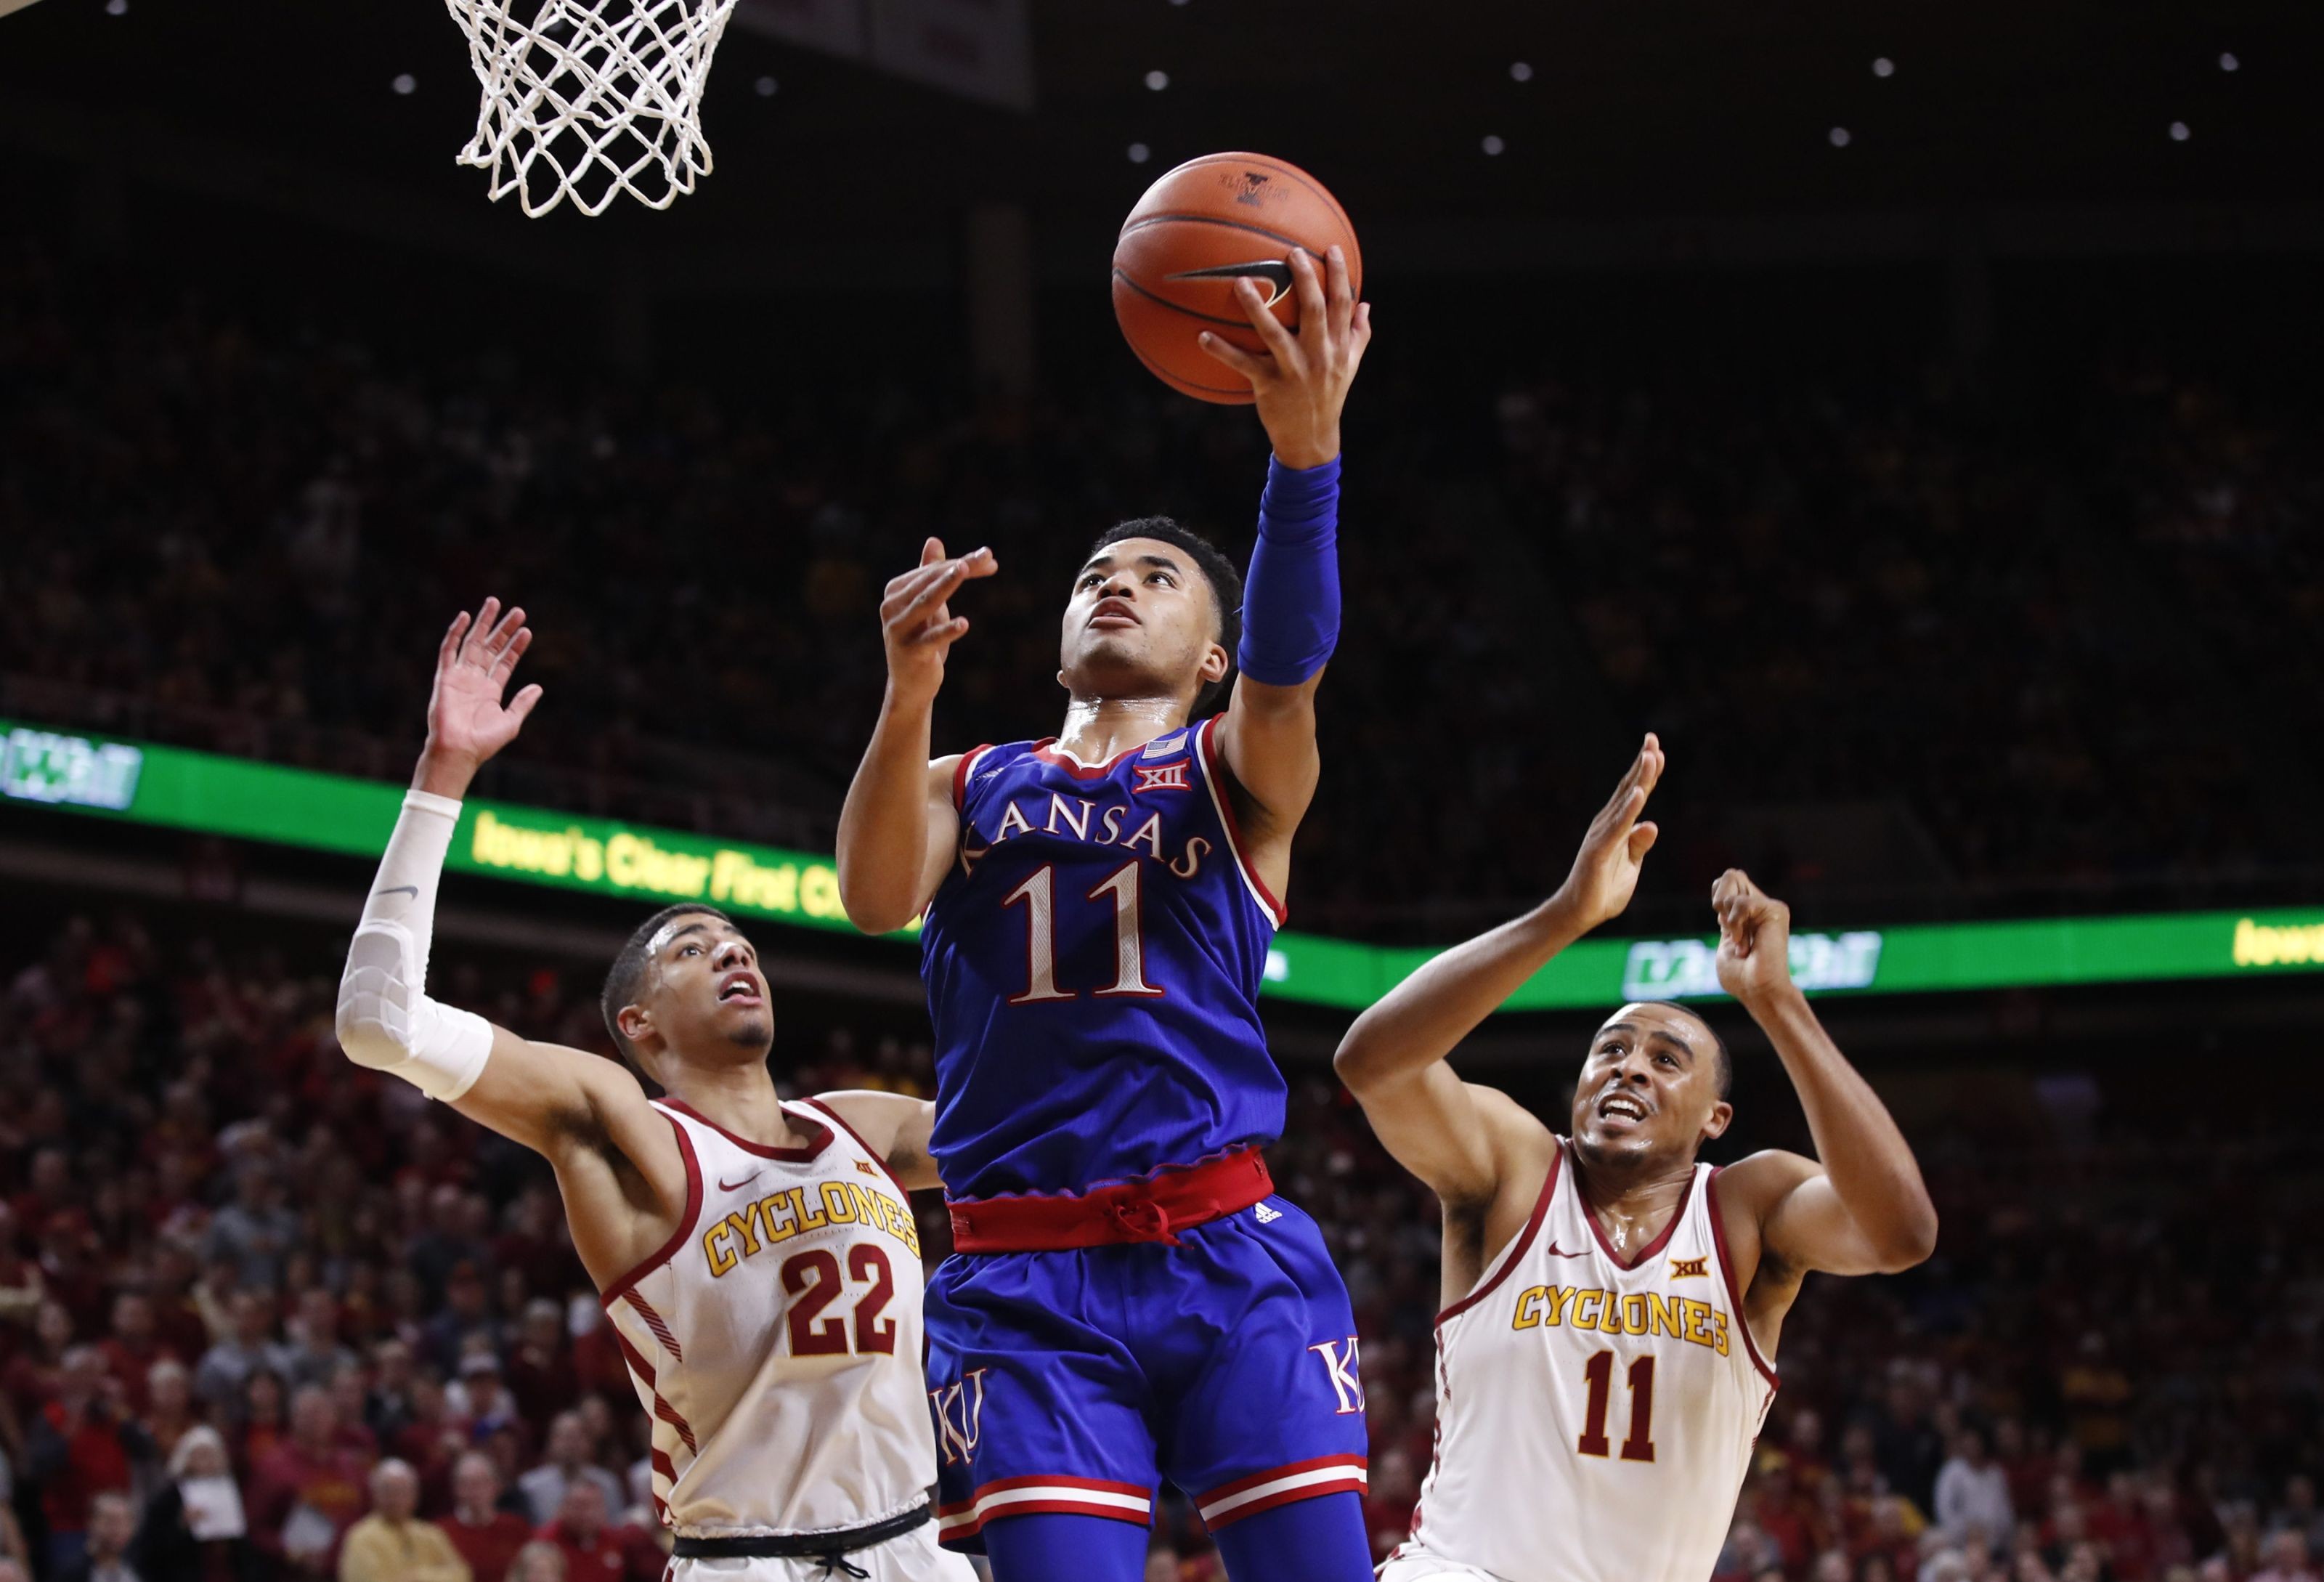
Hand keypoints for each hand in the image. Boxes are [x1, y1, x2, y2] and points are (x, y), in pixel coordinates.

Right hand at [416, 597, 541, 796]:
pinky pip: (448, 650)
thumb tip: (538, 687)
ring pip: (472, 643)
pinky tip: (464, 617)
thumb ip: (523, 703)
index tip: (527, 631)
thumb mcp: (511, 721)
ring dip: (483, 624)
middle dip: (503, 629)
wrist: (459, 751)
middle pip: (491, 647)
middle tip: (518, 611)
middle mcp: (475, 680)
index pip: (505, 661)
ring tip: (494, 603)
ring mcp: (460, 677)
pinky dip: (454, 633)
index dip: (515, 646)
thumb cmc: (483, 742)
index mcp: (491, 691)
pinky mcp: (445, 677)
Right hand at [879, 538, 997, 707]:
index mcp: (896, 591)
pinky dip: (947, 631)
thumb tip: (933, 540)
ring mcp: (898, 629)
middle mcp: (891, 606)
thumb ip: (930, 573)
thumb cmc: (921, 638)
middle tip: (985, 556)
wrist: (910, 684)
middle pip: (930, 581)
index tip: (989, 558)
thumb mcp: (928, 605)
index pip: (931, 570)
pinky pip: (930, 639)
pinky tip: (964, 624)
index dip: (960, 562)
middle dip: (959, 567)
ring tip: (965, 570)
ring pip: (926, 603)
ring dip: (946, 585)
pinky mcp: (910, 653)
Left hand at [1197, 245, 1371, 468]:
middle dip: (1304, 279)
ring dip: (1256, 307)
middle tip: (1290, 253)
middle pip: (1313, 310)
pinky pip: (1243, 364)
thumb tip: (1366, 303)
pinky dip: (1222, 351)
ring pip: (1274, 334)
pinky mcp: (1269, 385)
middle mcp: (1318, 356)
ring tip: (1240, 282)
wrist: (1312, 438)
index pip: (1342, 304)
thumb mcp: (1350, 366)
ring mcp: (1294, 371)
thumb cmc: (1329, 396)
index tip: (1330, 248)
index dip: (1339, 275)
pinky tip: (1202, 336)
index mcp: (1338, 347)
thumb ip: (1358, 334)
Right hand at [1551, 734, 1662, 930]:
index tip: (1658, 749)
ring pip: (1626, 802)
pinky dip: (1629, 809)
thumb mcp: (1631, 865)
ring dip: (1640, 779)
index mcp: (1617, 826)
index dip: (1647, 772)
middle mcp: (1607, 824)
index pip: (1635, 794)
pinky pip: (1618, 827)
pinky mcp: (1599, 850)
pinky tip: (1640, 793)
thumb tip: (1652, 823)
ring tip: (1651, 756)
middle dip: (1643, 764)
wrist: (1580, 913)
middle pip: (1629, 789)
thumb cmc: (1603, 889)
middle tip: (1653, 738)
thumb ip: (1640, 844)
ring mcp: (1602, 835)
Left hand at [1713, 869, 1797, 1007]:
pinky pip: (1742, 902)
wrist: (1757, 991)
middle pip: (1731, 875)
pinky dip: (1736, 925)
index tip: (1725, 928)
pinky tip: (1747, 944)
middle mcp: (1760, 907)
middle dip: (1720, 901)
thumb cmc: (1740, 977)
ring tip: (1742, 942)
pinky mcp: (1776, 910)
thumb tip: (1723, 899)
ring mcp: (1769, 907)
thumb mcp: (1726, 941)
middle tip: (1731, 930)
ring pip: (1734, 878)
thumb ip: (1726, 918)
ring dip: (1728, 916)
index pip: (1723, 884)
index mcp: (1747, 914)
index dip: (1718, 901)